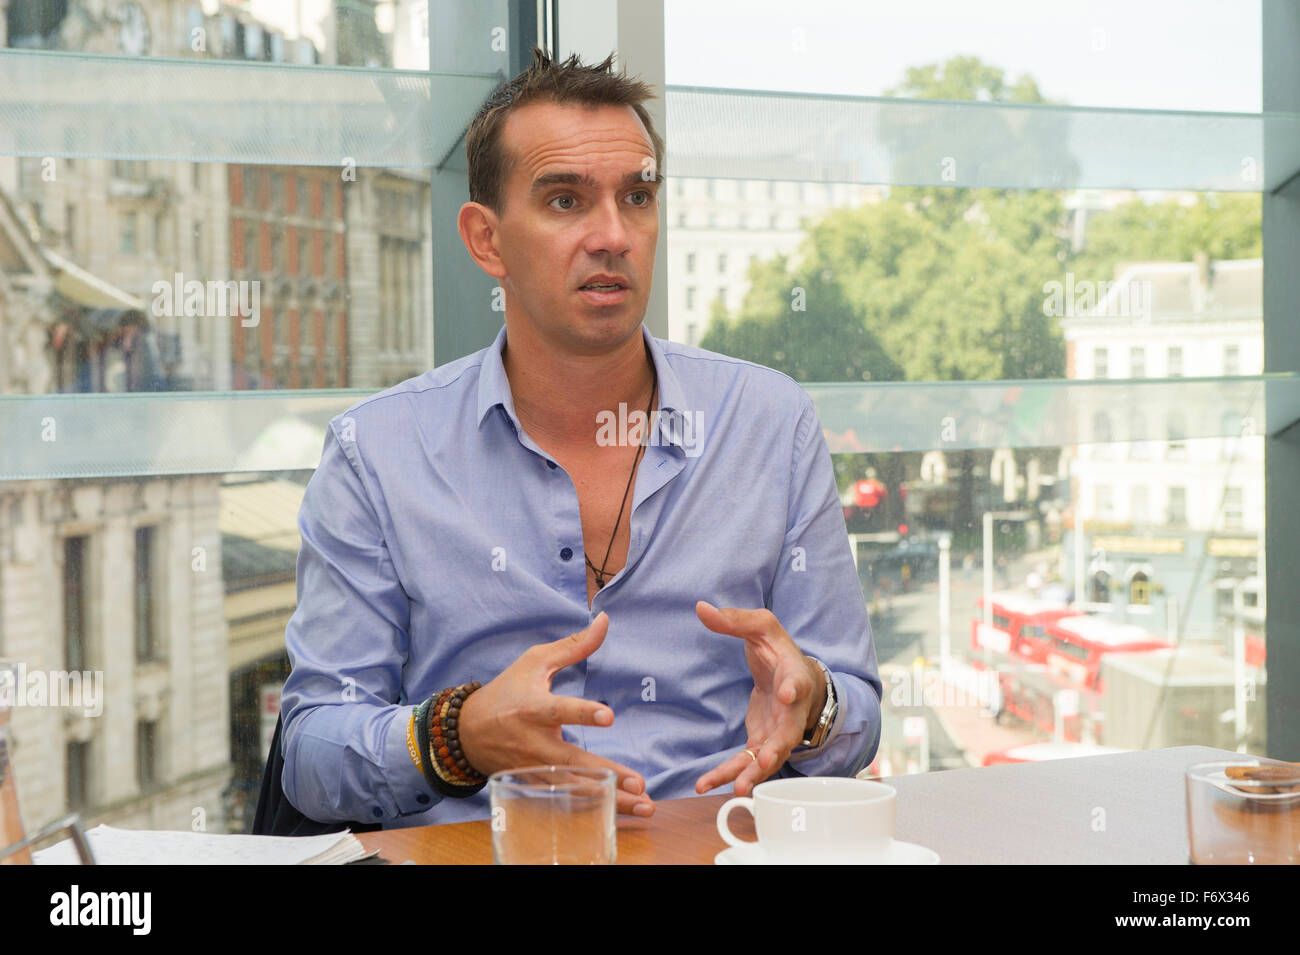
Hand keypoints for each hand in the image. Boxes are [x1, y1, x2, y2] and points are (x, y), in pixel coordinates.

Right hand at [457, 612, 653, 816]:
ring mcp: (535, 768)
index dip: (583, 713)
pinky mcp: (537, 785)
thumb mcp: (535, 661)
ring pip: (575, 788)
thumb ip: (574, 646)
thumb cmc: (506, 691)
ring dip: (610, 800)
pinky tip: (622, 815)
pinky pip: (567, 800)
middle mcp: (534, 743)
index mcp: (533, 708)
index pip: (560, 710)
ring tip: (642, 805)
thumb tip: (605, 620)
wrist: (466, 732)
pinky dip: (593, 810)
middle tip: (638, 782)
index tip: (608, 716)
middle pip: (574, 761)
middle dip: (607, 773)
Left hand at [693, 601, 826, 797]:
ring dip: (753, 772)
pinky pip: (747, 762)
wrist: (795, 678)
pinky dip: (727, 774)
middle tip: (766, 760)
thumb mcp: (761, 627)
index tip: (789, 692)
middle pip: (788, 733)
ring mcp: (778, 730)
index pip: (798, 681)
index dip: (794, 688)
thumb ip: (734, 619)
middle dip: (778, 749)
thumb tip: (701, 608)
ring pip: (769, 757)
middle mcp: (791, 709)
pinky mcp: (762, 741)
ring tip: (736, 788)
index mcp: (794, 675)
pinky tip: (704, 784)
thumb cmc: (779, 651)